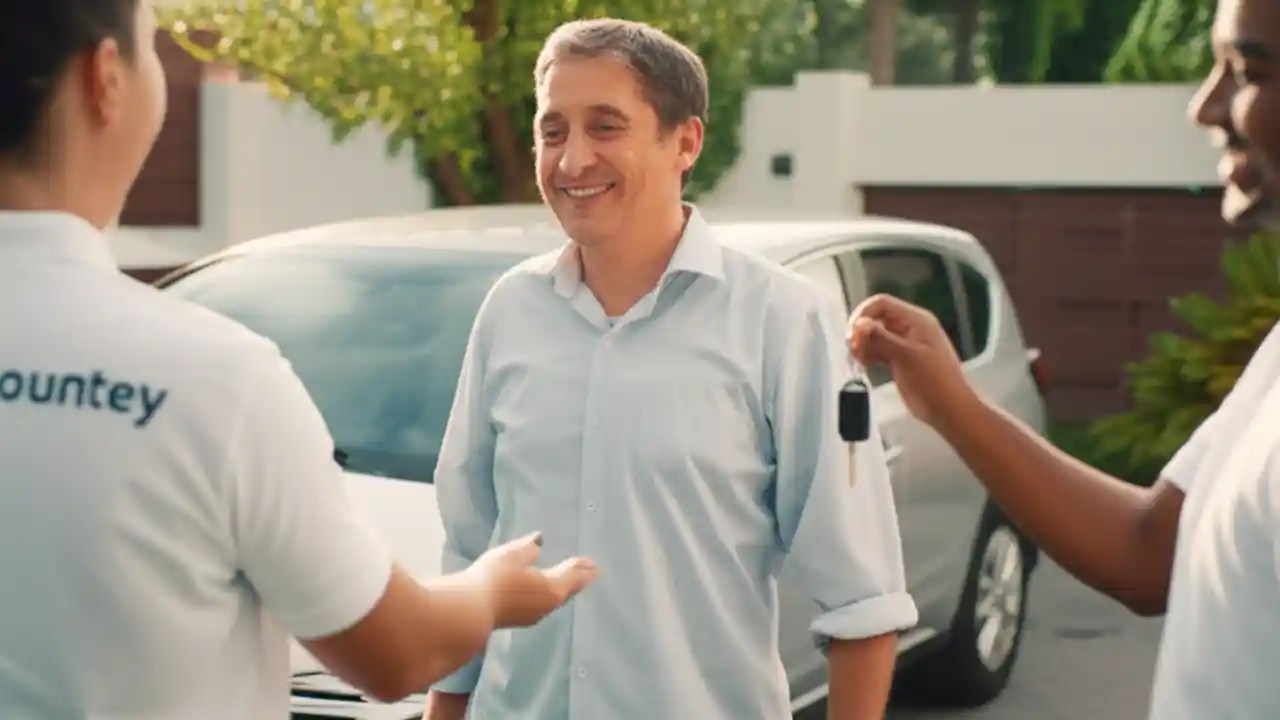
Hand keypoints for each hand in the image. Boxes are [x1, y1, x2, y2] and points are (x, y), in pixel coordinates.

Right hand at [468, 532, 597, 628]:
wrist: (469, 612)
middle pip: (566, 591)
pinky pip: (538, 606)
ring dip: (560, 590)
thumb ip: (529, 547)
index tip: (594, 565)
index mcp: (552, 589)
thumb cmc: (496, 578)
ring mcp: (530, 616)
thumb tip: (540, 540)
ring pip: (552, 601)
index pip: (573, 576)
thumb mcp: (513, 554)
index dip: (583, 568)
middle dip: (576, 581)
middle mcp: (546, 606)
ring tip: (564, 582)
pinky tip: (536, 594)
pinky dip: (544, 596)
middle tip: (587, 573)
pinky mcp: (515, 620)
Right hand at [847, 294, 977, 429]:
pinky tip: (865, 365)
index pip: (882, 304)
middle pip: (877, 318)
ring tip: (859, 360)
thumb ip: (881, 338)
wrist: (948, 410)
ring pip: (875, 335)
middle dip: (861, 331)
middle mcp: (909, 327)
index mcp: (916, 320)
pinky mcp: (900, 359)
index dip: (863, 314)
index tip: (852, 335)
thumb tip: (858, 324)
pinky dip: (869, 354)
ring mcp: (904, 344)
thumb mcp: (907, 357)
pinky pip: (879, 349)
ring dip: (863, 344)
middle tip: (854, 351)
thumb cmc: (932, 381)